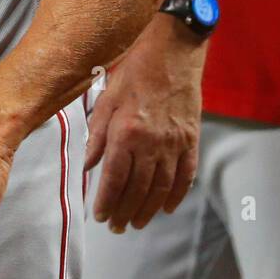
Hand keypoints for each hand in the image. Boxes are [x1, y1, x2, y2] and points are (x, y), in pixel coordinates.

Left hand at [84, 34, 201, 231]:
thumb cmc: (135, 70)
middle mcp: (151, 142)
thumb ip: (97, 134)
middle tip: (116, 227)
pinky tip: (166, 208)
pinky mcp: (191, 139)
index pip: (114, 178)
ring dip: (148, 210)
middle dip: (125, 212)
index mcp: (126, 131)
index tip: (100, 216)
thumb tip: (88, 166)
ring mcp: (174, 142)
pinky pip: (186, 175)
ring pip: (161, 188)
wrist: (173, 51)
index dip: (106, 201)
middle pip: (138, 188)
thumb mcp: (107, 97)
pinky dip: (177, 195)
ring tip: (136, 224)